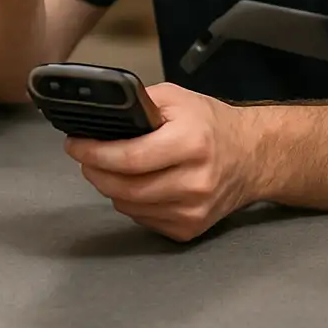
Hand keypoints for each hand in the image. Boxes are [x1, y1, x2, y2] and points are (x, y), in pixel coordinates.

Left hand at [65, 83, 260, 242]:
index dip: (95, 153)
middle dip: (95, 171)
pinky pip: (144, 219)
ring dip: (110, 188)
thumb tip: (102, 115)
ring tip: (109, 168)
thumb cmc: (212, 125)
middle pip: (125, 187)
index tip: (75, 145)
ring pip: (129, 206)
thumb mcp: (178, 99)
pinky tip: (136, 184)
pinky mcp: (190, 228)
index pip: (130, 157)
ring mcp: (193, 209)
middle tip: (85, 157)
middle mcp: (195, 181)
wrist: (252, 156)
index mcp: (191, 143)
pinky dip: (131, 203)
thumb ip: (140, 104)